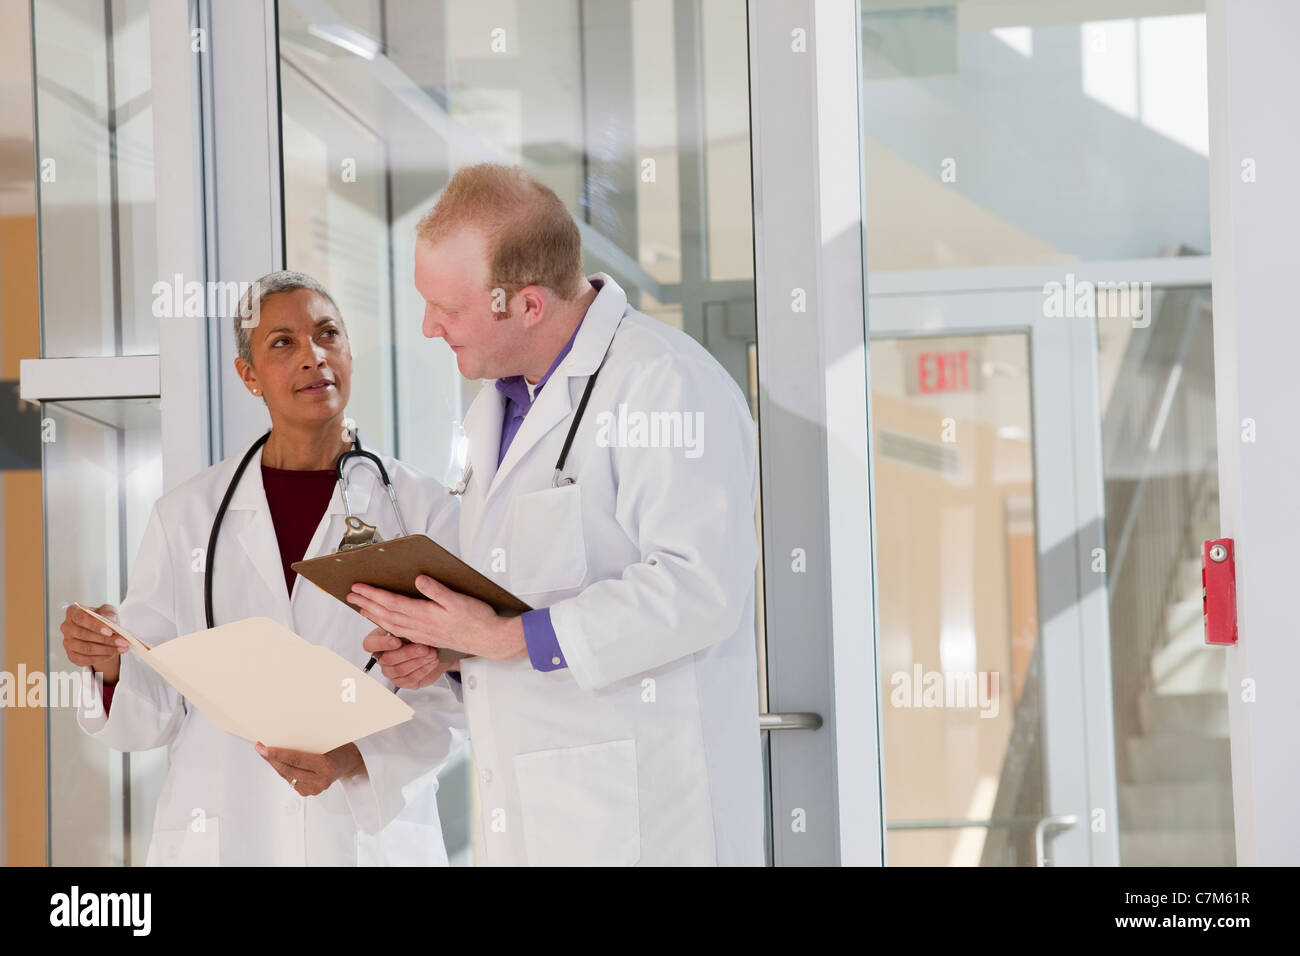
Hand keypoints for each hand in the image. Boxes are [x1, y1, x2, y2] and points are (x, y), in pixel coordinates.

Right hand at [61, 603, 128, 683]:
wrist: (102, 633)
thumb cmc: (104, 619)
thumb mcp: (109, 612)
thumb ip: (109, 614)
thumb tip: (110, 622)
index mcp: (73, 612)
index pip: (81, 618)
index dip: (95, 626)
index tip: (110, 631)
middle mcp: (67, 627)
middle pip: (84, 635)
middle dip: (106, 640)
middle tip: (123, 642)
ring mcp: (67, 642)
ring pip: (86, 648)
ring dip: (106, 650)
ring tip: (121, 648)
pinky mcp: (71, 655)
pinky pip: (85, 659)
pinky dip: (100, 658)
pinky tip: (112, 654)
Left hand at [254, 741, 363, 796]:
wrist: (350, 763)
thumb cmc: (340, 748)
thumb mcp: (328, 741)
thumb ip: (309, 742)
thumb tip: (285, 736)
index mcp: (326, 767)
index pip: (296, 759)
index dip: (278, 754)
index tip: (264, 748)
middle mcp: (320, 780)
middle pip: (288, 770)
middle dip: (271, 759)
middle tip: (260, 748)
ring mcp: (314, 789)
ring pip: (287, 776)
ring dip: (275, 765)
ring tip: (266, 753)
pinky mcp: (309, 792)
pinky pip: (291, 781)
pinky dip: (284, 771)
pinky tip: (279, 763)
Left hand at [347, 577, 527, 660]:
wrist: (489, 639)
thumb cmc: (477, 620)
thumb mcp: (459, 600)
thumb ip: (437, 590)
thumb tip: (419, 580)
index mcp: (425, 615)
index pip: (392, 602)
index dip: (373, 594)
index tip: (359, 587)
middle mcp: (420, 626)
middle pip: (386, 614)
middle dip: (366, 604)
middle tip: (351, 595)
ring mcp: (422, 634)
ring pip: (391, 625)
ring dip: (373, 615)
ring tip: (361, 608)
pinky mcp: (427, 638)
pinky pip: (400, 632)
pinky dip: (387, 625)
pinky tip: (385, 623)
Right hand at [363, 627, 453, 689]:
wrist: (436, 648)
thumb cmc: (420, 632)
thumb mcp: (411, 624)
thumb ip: (402, 620)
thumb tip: (398, 606)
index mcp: (379, 640)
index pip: (369, 644)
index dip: (382, 643)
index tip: (397, 641)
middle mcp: (382, 657)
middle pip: (388, 658)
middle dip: (408, 653)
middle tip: (424, 647)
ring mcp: (391, 671)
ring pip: (400, 669)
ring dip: (418, 661)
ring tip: (432, 653)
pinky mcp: (402, 681)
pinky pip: (410, 679)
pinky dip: (423, 670)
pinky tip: (432, 661)